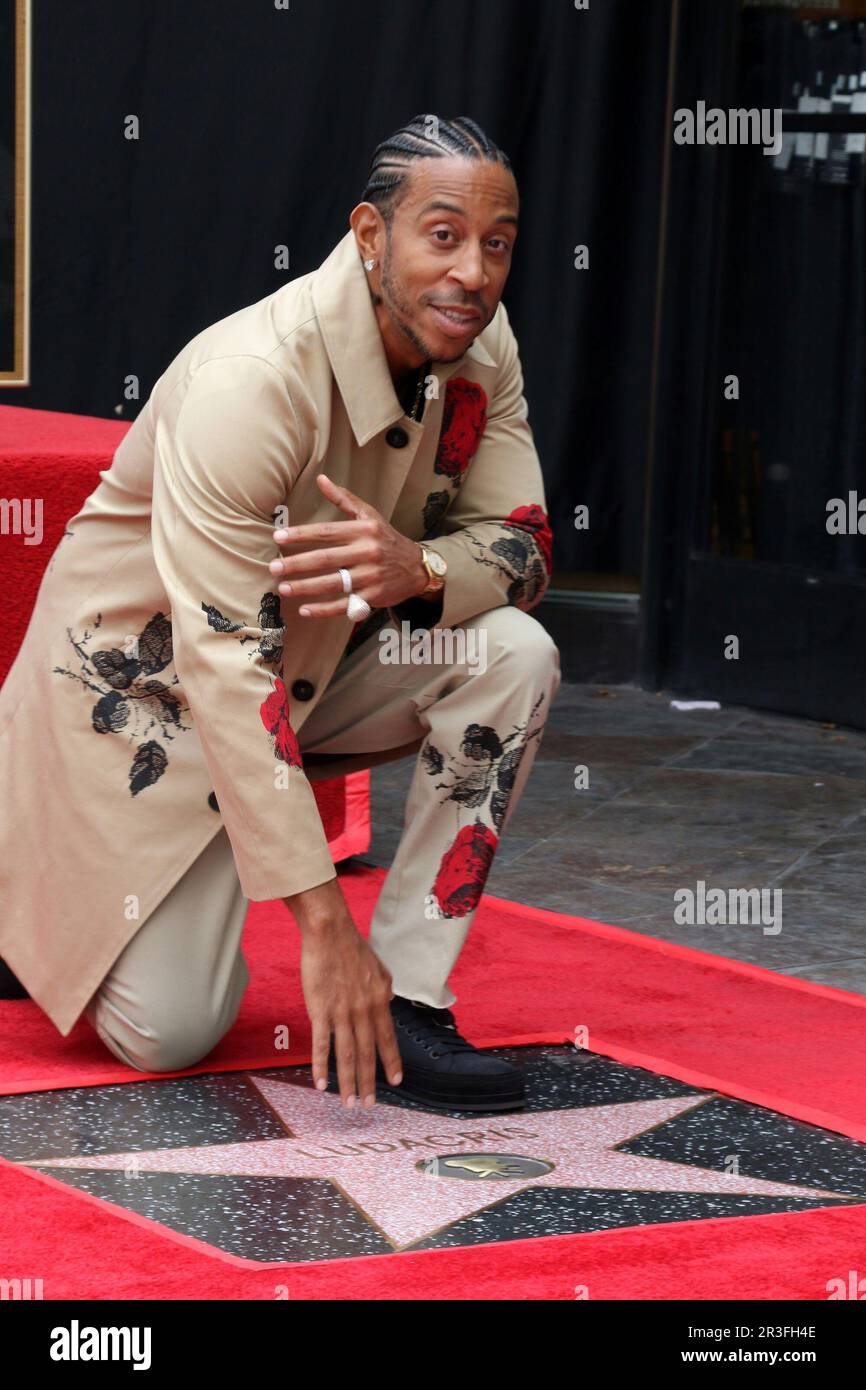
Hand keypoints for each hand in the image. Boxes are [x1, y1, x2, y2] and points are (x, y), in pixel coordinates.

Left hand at [270, 473, 428, 617]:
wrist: (417, 567)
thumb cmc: (386, 539)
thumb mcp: (370, 515)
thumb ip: (344, 498)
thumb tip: (321, 479)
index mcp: (363, 530)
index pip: (327, 531)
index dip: (301, 534)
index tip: (279, 536)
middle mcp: (367, 552)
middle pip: (326, 559)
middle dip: (297, 563)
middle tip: (274, 567)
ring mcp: (370, 576)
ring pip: (333, 583)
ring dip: (306, 587)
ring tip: (284, 588)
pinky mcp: (373, 597)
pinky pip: (344, 605)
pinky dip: (324, 610)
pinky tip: (305, 610)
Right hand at [291, 887, 402, 1108]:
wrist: (330, 932)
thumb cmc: (352, 948)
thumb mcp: (379, 970)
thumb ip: (384, 991)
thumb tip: (387, 1005)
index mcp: (379, 1001)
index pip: (388, 1038)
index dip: (392, 1061)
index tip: (396, 1081)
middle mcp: (364, 1011)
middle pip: (368, 1053)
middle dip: (369, 1082)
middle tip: (368, 1105)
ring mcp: (342, 1012)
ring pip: (347, 1055)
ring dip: (348, 1082)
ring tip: (348, 1104)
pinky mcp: (320, 1010)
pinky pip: (322, 1044)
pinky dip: (321, 1066)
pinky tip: (321, 1084)